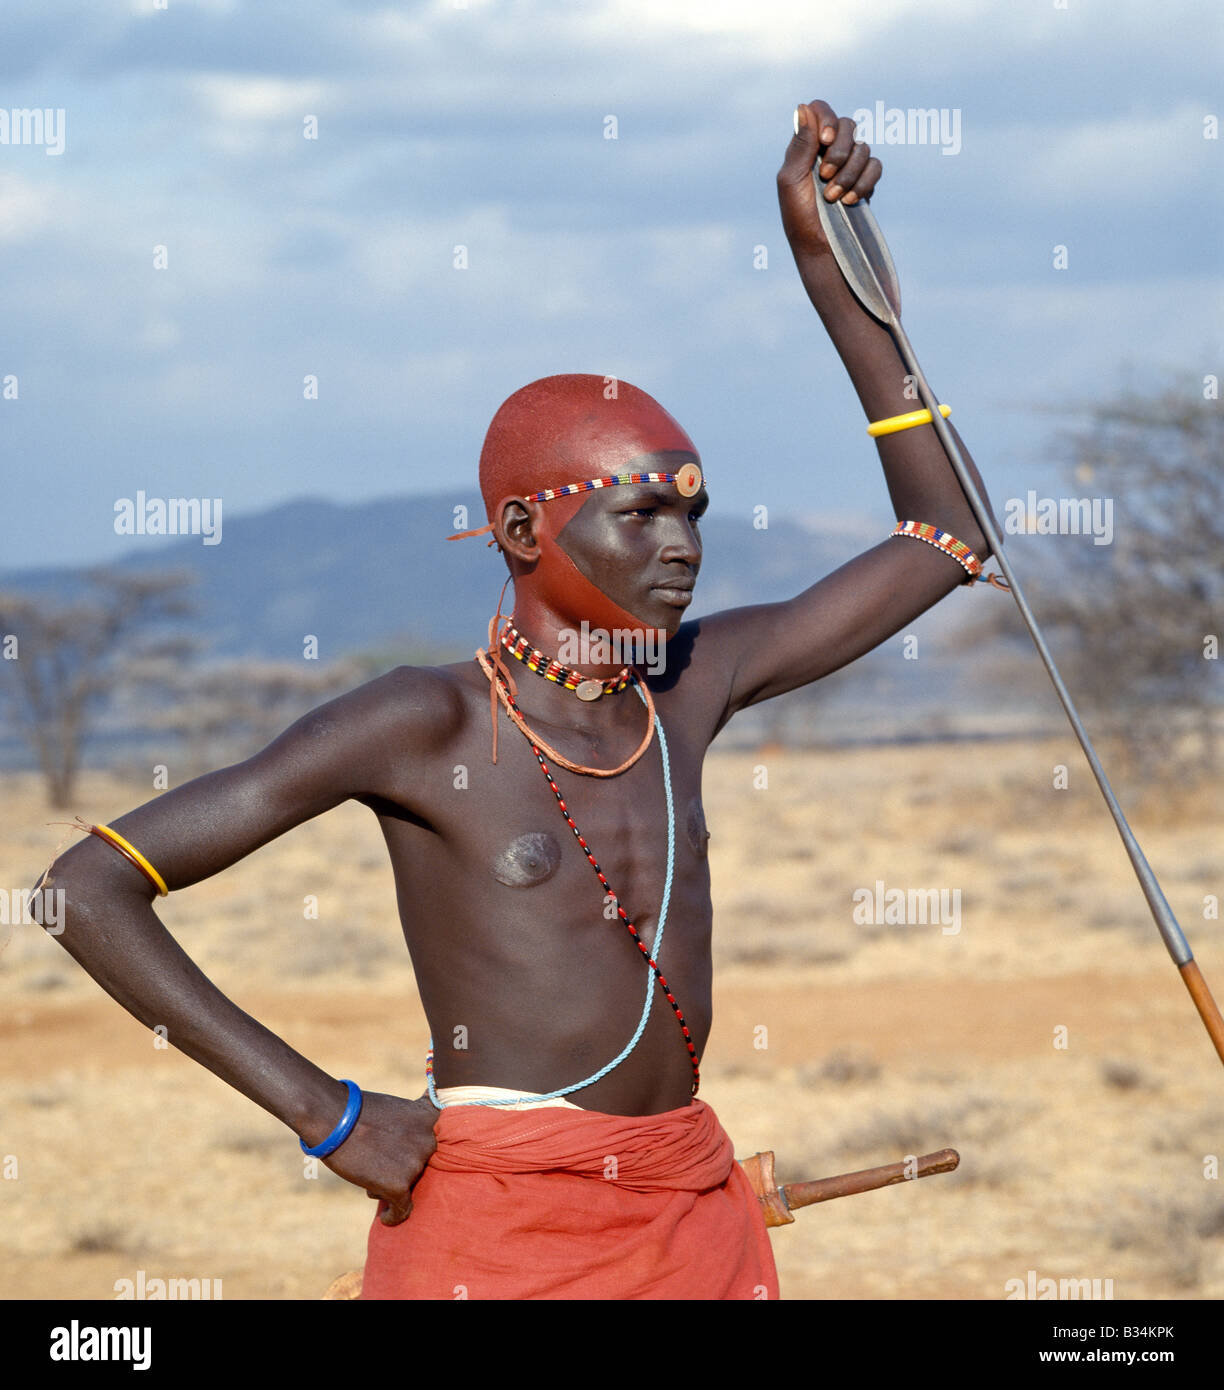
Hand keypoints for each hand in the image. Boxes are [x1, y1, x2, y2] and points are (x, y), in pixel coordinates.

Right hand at [318, 1090, 438, 1225]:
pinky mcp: (400, 1185)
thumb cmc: (358, 1112)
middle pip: (422, 1166)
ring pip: (408, 1184)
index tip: (409, 1158)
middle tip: (381, 1162)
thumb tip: (418, 1147)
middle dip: (403, 1168)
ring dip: (391, 1184)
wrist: (332, 1117)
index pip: (437, 1144)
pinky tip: (385, 1218)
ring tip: (369, 1169)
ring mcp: (415, 1164)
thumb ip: (413, 1128)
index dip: (422, 1152)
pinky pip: (402, 1210)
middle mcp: (430, 1142)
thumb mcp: (397, 1110)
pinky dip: (393, 1216)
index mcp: (431, 1118)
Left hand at [777, 99, 881, 261]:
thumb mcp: (791, 181)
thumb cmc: (799, 218)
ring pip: (863, 147)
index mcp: (807, 146)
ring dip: (848, 174)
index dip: (826, 118)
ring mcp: (850, 165)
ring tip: (833, 198)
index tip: (825, 140)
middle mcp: (829, 151)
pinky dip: (864, 183)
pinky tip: (849, 201)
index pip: (820, 110)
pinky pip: (876, 166)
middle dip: (839, 150)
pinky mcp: (865, 181)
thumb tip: (803, 107)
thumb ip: (800, 145)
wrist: (820, 249)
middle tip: (825, 176)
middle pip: (847, 124)